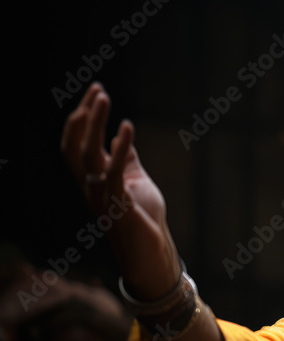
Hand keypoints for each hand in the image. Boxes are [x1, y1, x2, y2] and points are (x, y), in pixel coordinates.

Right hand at [61, 82, 179, 297]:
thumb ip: (126, 159)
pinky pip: (113, 173)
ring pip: (88, 155)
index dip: (83, 117)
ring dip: (95, 125)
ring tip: (104, 99)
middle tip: (98, 89)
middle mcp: (91, 185)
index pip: (78, 142)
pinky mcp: (119, 205)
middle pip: (75, 145)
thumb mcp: (134, 180)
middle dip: (84, 116)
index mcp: (93, 178)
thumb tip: (122, 134)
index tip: (97, 91)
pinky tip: (127, 128)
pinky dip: (119, 149)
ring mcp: (102, 196)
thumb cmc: (143, 218)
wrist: (151, 251)